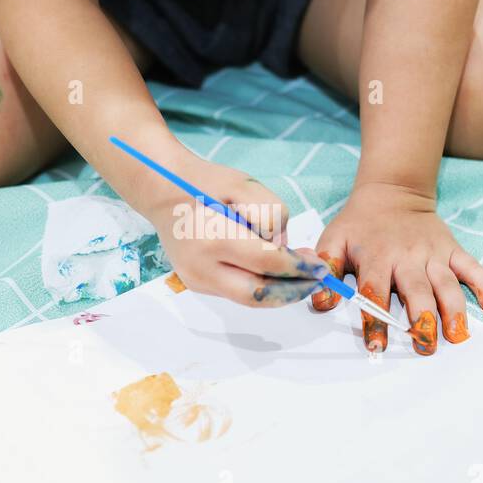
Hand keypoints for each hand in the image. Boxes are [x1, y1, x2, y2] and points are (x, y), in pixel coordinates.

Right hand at [139, 156, 326, 307]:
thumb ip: (273, 215)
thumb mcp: (246, 185)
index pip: (266, 263)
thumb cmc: (205, 184)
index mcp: (213, 237)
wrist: (162, 193)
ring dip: (278, 291)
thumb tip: (289, 252)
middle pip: (257, 294)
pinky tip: (273, 270)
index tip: (320, 266)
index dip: (298, 268)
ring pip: (247, 298)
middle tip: (316, 281)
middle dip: (292, 292)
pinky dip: (260, 285)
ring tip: (299, 273)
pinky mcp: (196, 284)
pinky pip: (236, 292)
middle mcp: (201, 266)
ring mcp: (196, 279)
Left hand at [310, 182, 482, 353]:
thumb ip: (326, 269)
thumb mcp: (333, 240)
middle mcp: (407, 256)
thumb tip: (319, 301)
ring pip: (446, 283)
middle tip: (425, 346)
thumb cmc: (359, 224)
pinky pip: (472, 266)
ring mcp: (432, 253)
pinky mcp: (452, 249)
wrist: (392, 191)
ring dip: (453, 310)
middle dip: (422, 319)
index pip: (374, 291)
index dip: (375, 319)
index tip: (377, 346)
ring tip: (457, 336)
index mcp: (376, 257)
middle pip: (416, 290)